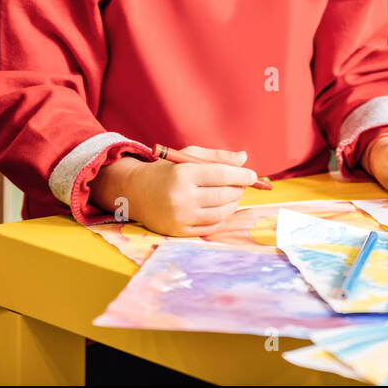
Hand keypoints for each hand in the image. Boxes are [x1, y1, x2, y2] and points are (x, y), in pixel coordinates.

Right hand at [101, 146, 257, 236]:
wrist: (135, 192)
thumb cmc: (167, 171)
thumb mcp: (188, 156)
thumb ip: (217, 157)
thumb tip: (244, 158)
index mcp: (183, 174)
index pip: (222, 175)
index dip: (242, 175)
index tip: (253, 175)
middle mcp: (181, 197)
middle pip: (224, 195)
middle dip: (238, 189)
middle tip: (241, 184)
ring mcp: (180, 217)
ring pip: (221, 213)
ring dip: (232, 203)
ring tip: (231, 195)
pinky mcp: (179, 231)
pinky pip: (211, 226)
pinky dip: (221, 217)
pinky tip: (220, 208)